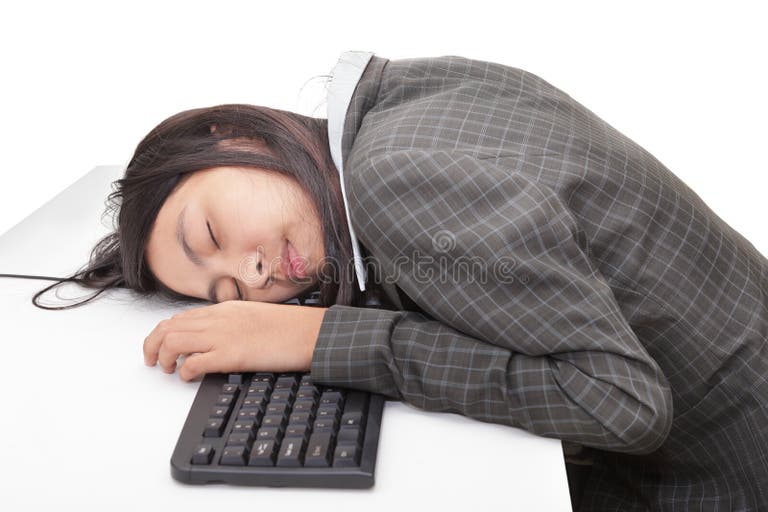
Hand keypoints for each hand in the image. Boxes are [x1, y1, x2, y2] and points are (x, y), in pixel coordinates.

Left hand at [143, 300, 327, 380]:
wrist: (309, 332)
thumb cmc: (289, 327)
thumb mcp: (254, 316)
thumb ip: (233, 323)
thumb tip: (219, 337)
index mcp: (224, 309)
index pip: (180, 317)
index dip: (163, 332)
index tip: (160, 345)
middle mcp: (218, 320)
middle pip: (168, 327)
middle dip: (152, 345)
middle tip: (152, 360)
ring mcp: (223, 336)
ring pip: (173, 342)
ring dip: (163, 358)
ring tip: (167, 369)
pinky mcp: (230, 355)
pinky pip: (193, 363)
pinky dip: (184, 372)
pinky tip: (189, 377)